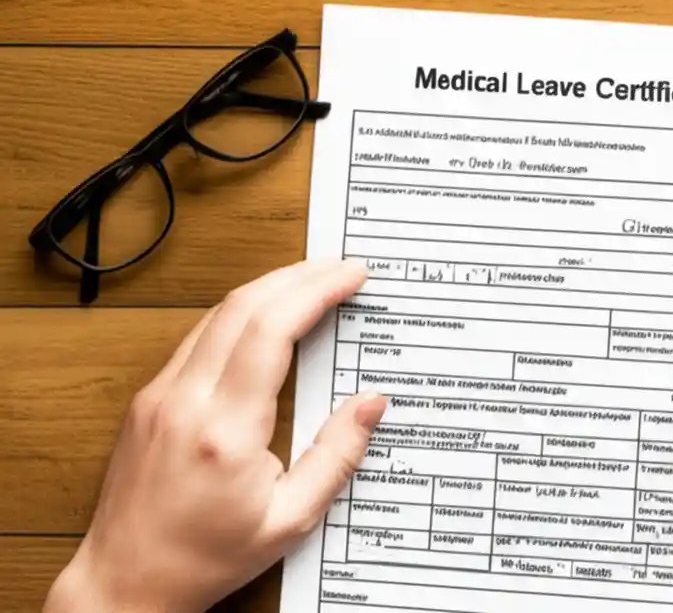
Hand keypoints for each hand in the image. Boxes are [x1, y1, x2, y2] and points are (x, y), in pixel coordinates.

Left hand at [45, 259, 386, 612]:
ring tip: (311, 283)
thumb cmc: (205, 558)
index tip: (351, 276)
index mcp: (224, 431)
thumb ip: (337, 456)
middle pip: (242, 306)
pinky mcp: (148, 400)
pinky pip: (198, 337)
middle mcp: (184, 402)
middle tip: (339, 267)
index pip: (272, 331)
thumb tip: (371, 403)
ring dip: (268, 288)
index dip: (316, 291)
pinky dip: (240, 314)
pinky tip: (267, 318)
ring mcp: (159, 396)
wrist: (126, 580)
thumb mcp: (290, 519)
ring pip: (216, 314)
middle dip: (298, 275)